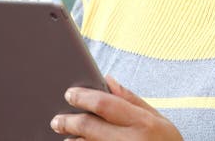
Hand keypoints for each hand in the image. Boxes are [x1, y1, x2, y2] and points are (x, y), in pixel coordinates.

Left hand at [50, 75, 182, 140]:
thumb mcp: (158, 118)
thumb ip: (131, 99)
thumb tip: (107, 80)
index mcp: (143, 123)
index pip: (105, 105)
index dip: (84, 97)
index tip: (70, 93)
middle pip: (89, 127)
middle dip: (69, 121)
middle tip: (57, 120)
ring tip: (66, 136)